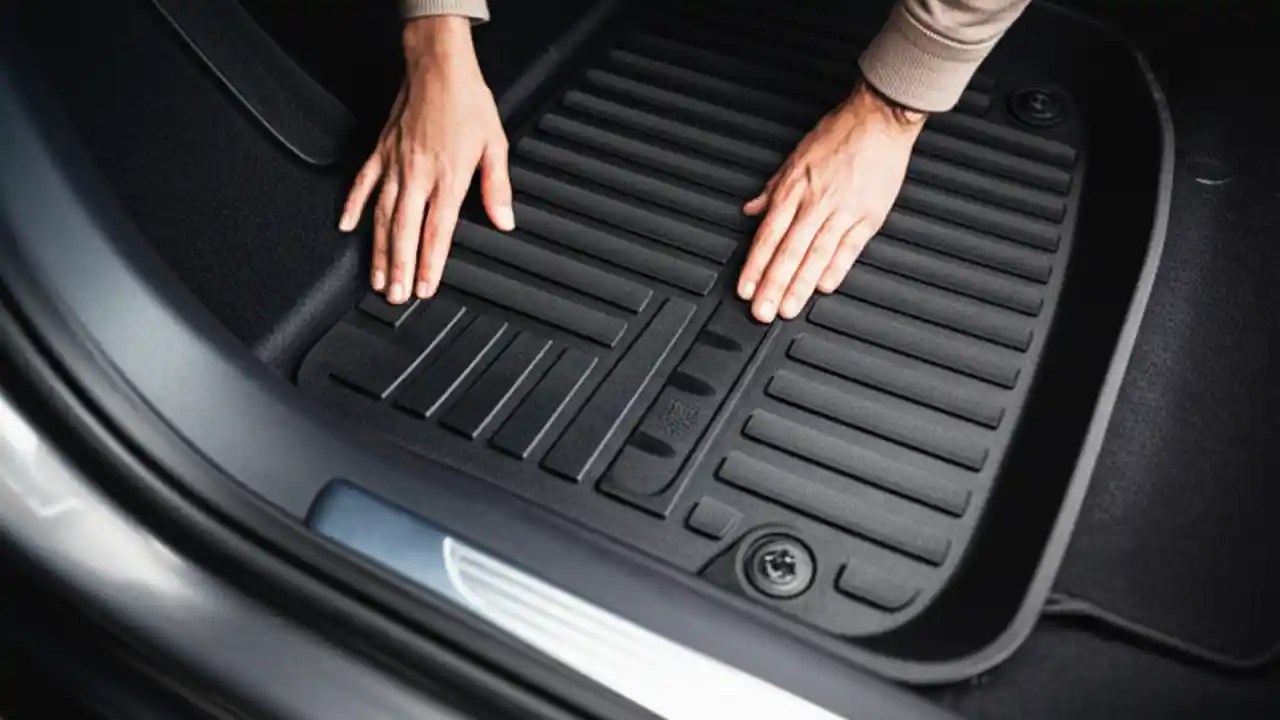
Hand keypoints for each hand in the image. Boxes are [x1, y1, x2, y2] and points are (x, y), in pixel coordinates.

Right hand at [339, 16, 512, 304]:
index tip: (426, 288)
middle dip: (400, 268)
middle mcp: (418, 176)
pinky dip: (352, 206)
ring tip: (377, 278)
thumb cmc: (469, 104)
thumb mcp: (495, 145)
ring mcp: (395, 165)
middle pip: (405, 231)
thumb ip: (497, 188)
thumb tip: (504, 221)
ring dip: (379, 250)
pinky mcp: (380, 152)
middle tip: (396, 296)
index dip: (431, 263)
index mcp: (448, 178)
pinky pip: (362, 184)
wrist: (439, 68)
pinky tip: (346, 228)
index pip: (438, 231)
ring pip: (382, 216)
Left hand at [738, 82, 924, 322]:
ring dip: (799, 286)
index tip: (746, 289)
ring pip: (815, 255)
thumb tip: (750, 209)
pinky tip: (823, 288)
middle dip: (773, 286)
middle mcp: (815, 203)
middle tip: (762, 312)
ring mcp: (843, 211)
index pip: (768, 236)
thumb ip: (772, 189)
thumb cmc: (839, 134)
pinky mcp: (869, 215)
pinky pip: (849, 248)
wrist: (880, 119)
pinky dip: (836, 269)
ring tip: (788, 309)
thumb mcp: (795, 157)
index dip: (755, 266)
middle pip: (788, 252)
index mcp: (794, 190)